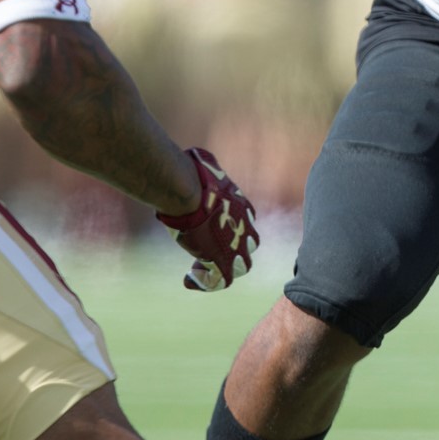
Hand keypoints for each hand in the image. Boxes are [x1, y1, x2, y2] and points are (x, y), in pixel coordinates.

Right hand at [155, 148, 258, 291]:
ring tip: (202, 270)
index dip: (234, 227)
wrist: (188, 189)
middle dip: (236, 250)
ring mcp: (234, 243)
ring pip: (241, 266)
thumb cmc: (189, 174)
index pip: (246, 219)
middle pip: (250, 243)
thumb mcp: (201, 166)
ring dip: (224, 269)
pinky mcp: (221, 259)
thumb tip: (194, 156)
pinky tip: (188, 280)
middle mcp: (243, 224)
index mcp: (238, 203)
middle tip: (213, 254)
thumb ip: (202, 166)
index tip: (214, 229)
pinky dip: (205, 283)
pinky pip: (220, 280)